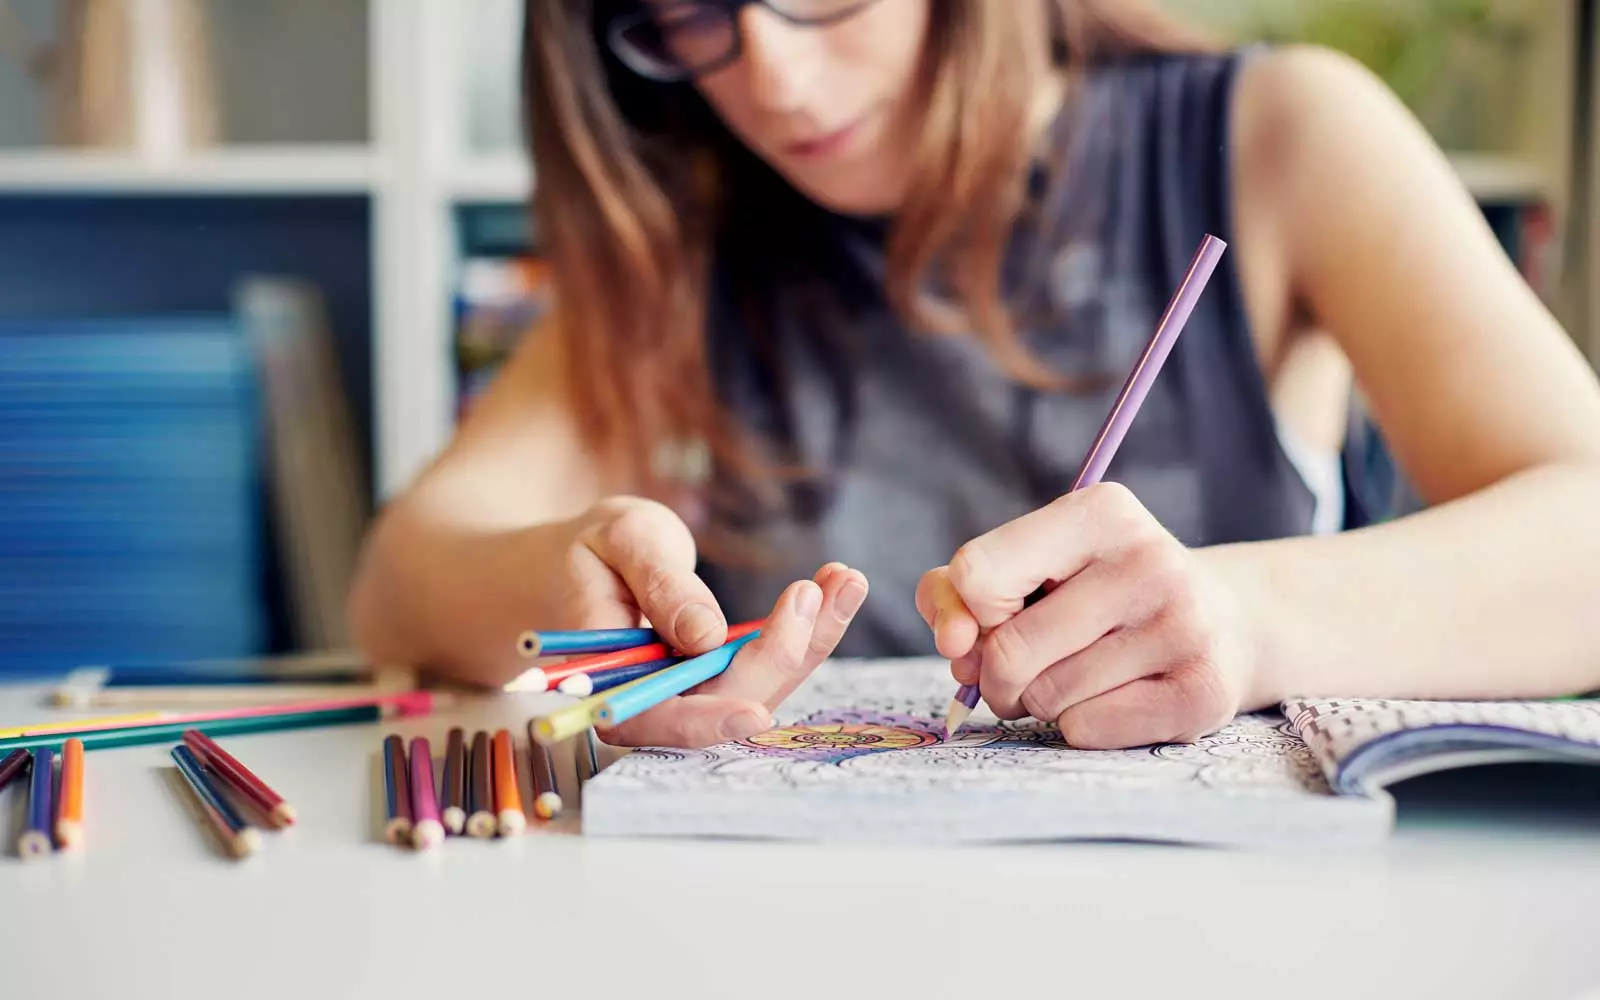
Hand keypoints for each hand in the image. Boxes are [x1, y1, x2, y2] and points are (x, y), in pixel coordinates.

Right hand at [528, 496, 867, 747]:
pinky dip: (810, 624)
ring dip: (813, 636)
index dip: (705, 723)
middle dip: (783, 653)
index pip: (656, 718)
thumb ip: (660, 587)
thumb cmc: (596, 550)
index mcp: (612, 683)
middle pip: (729, 700)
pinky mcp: (726, 677)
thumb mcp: (621, 542)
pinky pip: (772, 660)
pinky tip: (840, 584)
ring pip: (764, 683)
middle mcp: (658, 703)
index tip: (753, 713)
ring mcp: (697, 694)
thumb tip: (704, 637)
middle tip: (817, 589)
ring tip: (848, 579)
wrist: (590, 561)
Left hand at [914, 483, 1253, 748]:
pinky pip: (1087, 730)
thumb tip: (953, 642)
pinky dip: (1079, 725)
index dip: (971, 612)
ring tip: (1077, 676)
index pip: (977, 574)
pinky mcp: (1202, 691)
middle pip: (1008, 650)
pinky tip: (1114, 697)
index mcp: (1099, 512)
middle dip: (997, 676)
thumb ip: (957, 591)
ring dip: (1041, 702)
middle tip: (1021, 672)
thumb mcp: (1031, 565)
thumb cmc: (1097, 593)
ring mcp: (1183, 626)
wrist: (1224, 622)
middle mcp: (1149, 561)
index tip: (998, 616)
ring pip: (1046, 696)